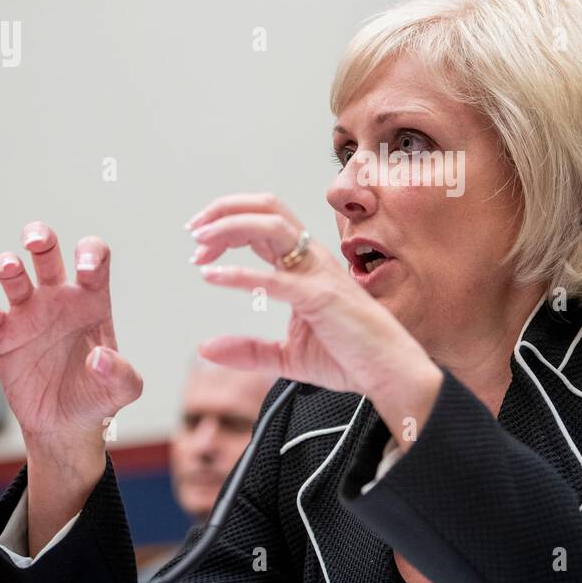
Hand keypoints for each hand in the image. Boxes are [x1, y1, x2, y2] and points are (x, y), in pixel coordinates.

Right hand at [0, 221, 142, 453]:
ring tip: (10, 267)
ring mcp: (29, 315)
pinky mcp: (4, 337)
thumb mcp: (122, 389)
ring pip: (14, 277)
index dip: (90, 254)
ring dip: (8, 266)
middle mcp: (59, 300)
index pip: (94, 259)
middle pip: (47, 254)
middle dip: (41, 238)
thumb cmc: (97, 397)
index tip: (84, 270)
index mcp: (92, 300)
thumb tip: (100, 359)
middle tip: (35, 240)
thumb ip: (122, 374)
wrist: (65, 425)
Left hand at [187, 194, 441, 438]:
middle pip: (267, 209)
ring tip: (199, 244)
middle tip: (193, 230)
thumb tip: (206, 349)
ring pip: (271, 225)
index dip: (227, 224)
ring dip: (229, 227)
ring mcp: (317, 274)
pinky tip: (212, 277)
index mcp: (305, 266)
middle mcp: (312, 260)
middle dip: (225, 210)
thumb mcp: (287, 357)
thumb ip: (247, 351)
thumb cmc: (349, 358)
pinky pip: (274, 277)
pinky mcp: (319, 297)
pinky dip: (239, 274)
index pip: (264, 224)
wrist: (388, 373)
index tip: (198, 245)